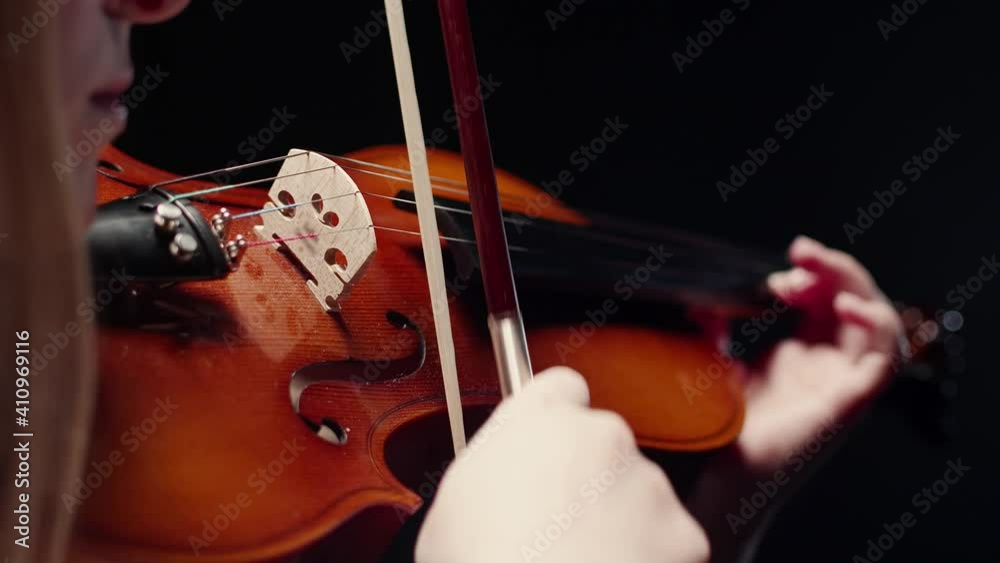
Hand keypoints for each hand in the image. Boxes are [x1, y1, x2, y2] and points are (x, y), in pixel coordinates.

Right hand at [416, 367, 709, 562]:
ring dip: (622, 522)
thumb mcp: (455, 502)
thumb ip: (495, 470)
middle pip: (603, 447)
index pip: (562, 389)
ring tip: (583, 562)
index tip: (551, 449)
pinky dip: (651, 560)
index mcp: (542, 419)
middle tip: (559, 529)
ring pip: (639, 495)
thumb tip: (505, 486)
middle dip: (590, 481)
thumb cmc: (482, 562)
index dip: (556, 421)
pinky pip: (668, 542)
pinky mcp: (683, 531)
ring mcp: (648, 482)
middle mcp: (601, 436)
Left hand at [687, 236, 902, 560]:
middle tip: (801, 252)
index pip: (826, 298)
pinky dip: (876, 325)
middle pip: (854, 300)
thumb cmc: (724, 427)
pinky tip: (845, 306)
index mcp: (803, 352)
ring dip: (856, 287)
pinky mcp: (849, 403)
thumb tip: (700, 300)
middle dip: (832, 268)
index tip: (778, 271)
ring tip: (821, 272)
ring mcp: (842, 382)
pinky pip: (886, 361)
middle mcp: (829, 364)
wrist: (723, 473)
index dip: (812, 274)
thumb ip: (715, 330)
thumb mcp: (717, 364)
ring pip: (879, 322)